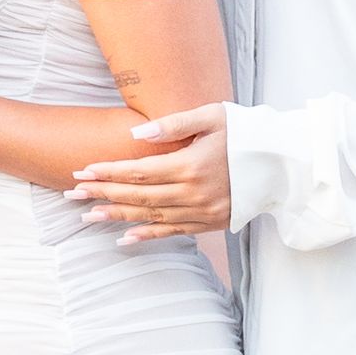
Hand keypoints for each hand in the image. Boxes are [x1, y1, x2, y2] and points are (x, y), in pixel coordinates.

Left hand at [71, 102, 231, 234]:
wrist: (283, 163)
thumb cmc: (246, 132)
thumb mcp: (212, 116)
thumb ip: (173, 125)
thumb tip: (135, 135)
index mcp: (191, 164)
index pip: (139, 170)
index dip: (108, 172)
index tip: (82, 171)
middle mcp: (194, 193)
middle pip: (138, 195)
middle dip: (102, 194)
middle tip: (72, 194)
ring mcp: (202, 212)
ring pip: (150, 216)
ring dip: (117, 216)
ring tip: (88, 216)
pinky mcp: (210, 223)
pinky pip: (172, 232)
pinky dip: (147, 235)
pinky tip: (123, 238)